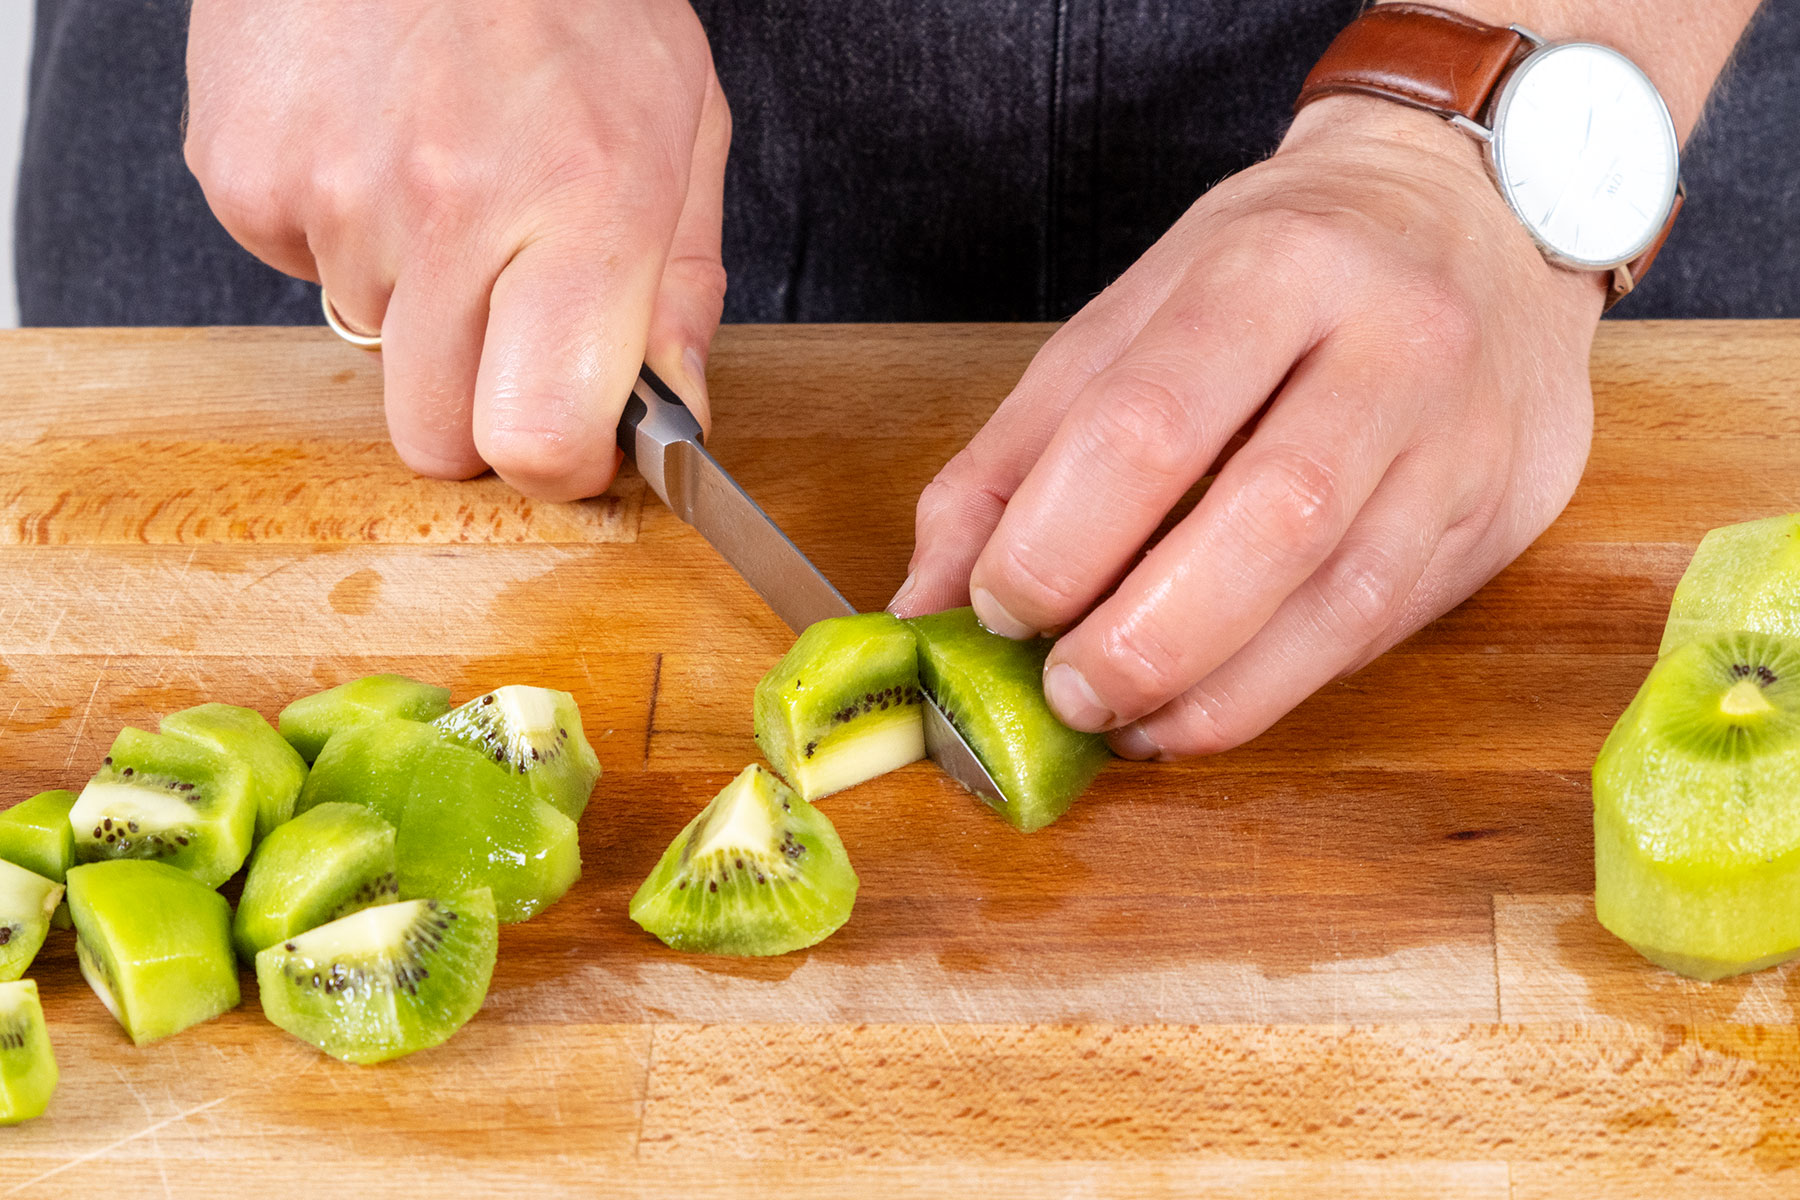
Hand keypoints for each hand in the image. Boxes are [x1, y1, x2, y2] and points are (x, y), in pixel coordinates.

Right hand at [185, 0, 729, 500]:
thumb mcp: (681, 123)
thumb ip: (681, 284)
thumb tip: (674, 411)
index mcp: (582, 209)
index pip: (538, 440)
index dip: (560, 463)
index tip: (576, 435)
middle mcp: (450, 211)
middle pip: (434, 441)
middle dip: (479, 405)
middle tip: (511, 305)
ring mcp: (331, 193)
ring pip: (372, 346)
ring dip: (414, 294)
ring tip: (446, 170)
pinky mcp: (240, 171)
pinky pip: (298, 266)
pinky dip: (340, 227)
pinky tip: (376, 139)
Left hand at [892, 97, 1603, 759]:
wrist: (1472, 214)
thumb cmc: (1276, 267)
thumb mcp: (1130, 314)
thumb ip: (1018, 454)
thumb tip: (928, 601)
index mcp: (1272, 266)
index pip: (1150, 422)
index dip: (1058, 540)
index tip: (997, 605)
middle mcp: (1391, 344)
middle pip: (1270, 519)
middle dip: (1143, 637)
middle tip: (1064, 689)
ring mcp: (1464, 436)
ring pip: (1341, 601)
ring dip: (1212, 694)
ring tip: (1125, 723)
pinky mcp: (1499, 515)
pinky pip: (1378, 630)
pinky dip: (1274, 690)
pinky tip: (1204, 706)